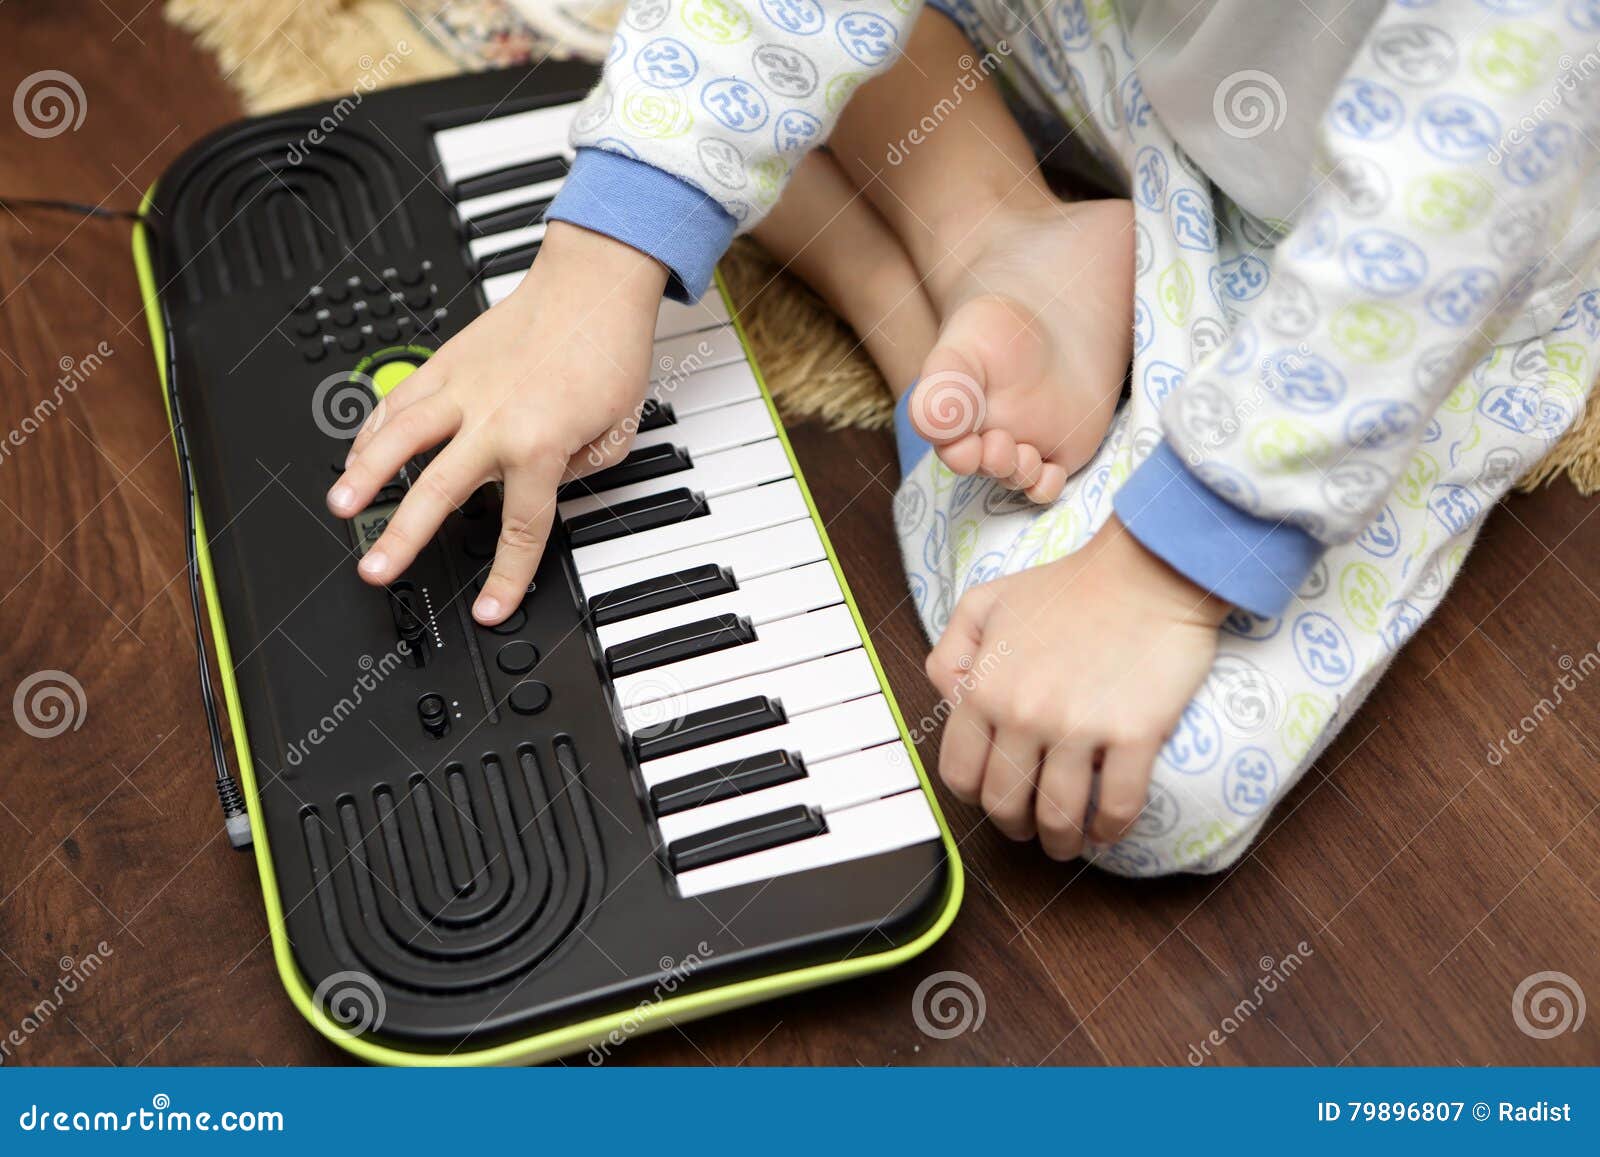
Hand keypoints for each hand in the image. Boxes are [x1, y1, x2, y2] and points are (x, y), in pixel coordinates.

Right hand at [326, 222, 667, 623]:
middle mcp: (494, 421)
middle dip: (402, 537)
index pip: (521, 528)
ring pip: (399, 437)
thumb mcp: (617, 432)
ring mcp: (464, 389)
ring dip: (365, 474)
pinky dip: (374, 427)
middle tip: (376, 569)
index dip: (505, 577)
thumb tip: (547, 484)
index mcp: (541, 446)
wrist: (594, 284)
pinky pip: (399, 399)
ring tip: (340, 505)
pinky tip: (357, 452)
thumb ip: (581, 471)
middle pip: (438, 491)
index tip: (488, 608)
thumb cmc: (608, 350)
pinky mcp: (447, 362)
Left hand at [925, 516, 1229, 859]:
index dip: (975, 796)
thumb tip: (948, 698)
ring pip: (1058, 816)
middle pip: (1005, 804)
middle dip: (1015, 827)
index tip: (994, 798)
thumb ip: (952, 649)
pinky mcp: (1135, 734)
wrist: (1148, 569)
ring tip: (1070, 841)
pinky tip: (1109, 829)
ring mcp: (1079, 726)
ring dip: (1061, 841)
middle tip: (1031, 827)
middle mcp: (1024, 713)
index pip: (960, 773)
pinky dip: (1111, 829)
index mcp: (985, 688)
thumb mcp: (986, 601)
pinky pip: (1117, 806)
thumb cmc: (1070, 586)